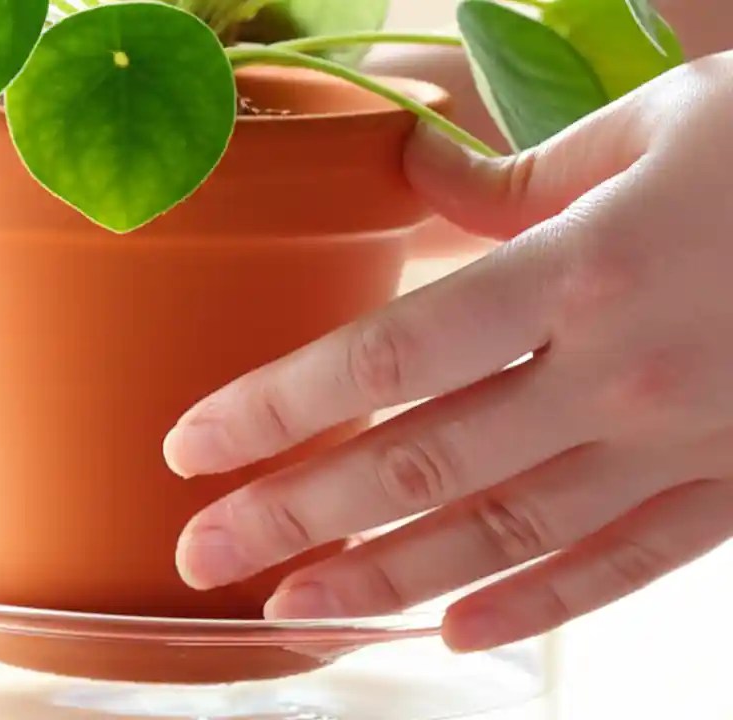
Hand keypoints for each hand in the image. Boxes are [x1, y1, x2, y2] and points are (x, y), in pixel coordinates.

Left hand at [164, 52, 732, 651]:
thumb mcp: (652, 131)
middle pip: (420, 466)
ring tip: (289, 606)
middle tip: (201, 554)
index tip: (191, 444)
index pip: (385, 359)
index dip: (275, 407)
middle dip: (295, 516)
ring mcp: (680, 448)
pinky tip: (458, 633)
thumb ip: (516, 171)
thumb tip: (412, 167)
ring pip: (503, 534)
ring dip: (382, 577)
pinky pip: (623, 567)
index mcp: (581, 271)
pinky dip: (536, 607)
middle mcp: (618, 376)